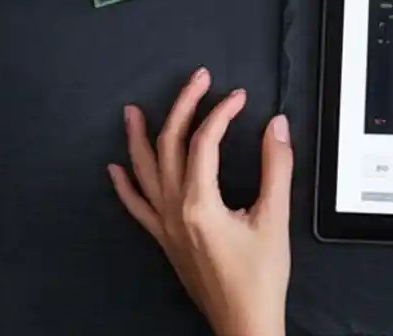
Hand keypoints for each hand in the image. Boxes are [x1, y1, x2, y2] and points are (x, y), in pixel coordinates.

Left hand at [107, 67, 292, 335]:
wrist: (243, 322)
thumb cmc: (259, 279)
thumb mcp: (274, 218)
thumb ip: (276, 168)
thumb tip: (275, 127)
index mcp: (200, 204)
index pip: (204, 142)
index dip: (221, 112)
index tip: (239, 97)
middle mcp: (175, 212)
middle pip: (169, 146)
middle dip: (183, 108)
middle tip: (198, 80)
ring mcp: (165, 226)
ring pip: (144, 172)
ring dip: (138, 138)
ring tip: (133, 111)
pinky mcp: (164, 239)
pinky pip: (136, 207)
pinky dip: (124, 185)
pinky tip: (116, 168)